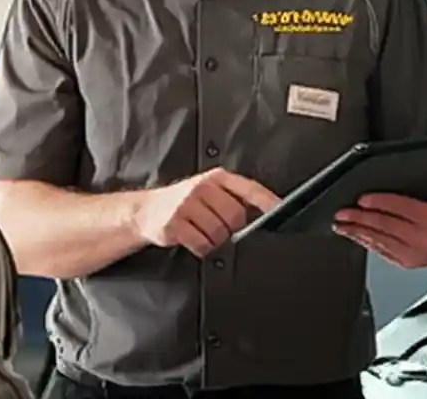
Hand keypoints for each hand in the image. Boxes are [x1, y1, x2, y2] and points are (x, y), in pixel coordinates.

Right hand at [133, 168, 279, 258]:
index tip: (280, 210)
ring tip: (203, 232)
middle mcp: (202, 187)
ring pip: (219, 233)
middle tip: (218, 227)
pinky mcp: (174, 223)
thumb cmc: (185, 202)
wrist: (146, 210)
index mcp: (216, 178)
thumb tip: (266, 210)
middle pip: (235, 217)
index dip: (267, 201)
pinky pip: (202, 244)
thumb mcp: (209, 191)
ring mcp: (186, 204)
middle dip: (231, 229)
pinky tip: (194, 240)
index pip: (248, 188)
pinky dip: (201, 248)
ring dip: (215, 240)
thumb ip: (234, 197)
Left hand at [332, 181, 426, 268]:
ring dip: (358, 232)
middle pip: (387, 227)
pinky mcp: (411, 262)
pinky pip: (384, 252)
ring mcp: (418, 254)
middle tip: (343, 212)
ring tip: (342, 224)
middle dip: (361, 218)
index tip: (363, 199)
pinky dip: (368, 243)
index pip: (404, 209)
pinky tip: (357, 235)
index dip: (381, 203)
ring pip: (382, 242)